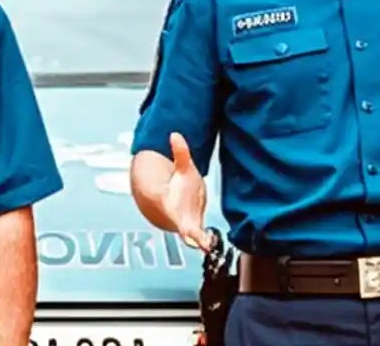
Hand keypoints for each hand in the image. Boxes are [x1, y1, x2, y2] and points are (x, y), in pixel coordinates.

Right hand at [163, 132, 211, 251]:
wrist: (168, 200)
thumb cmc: (175, 185)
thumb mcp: (181, 168)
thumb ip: (180, 152)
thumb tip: (175, 135)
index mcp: (170, 203)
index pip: (174, 210)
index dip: (177, 215)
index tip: (185, 225)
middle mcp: (177, 218)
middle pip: (184, 230)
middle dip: (192, 236)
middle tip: (201, 242)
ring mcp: (186, 225)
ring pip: (193, 237)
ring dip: (200, 241)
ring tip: (208, 244)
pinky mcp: (196, 228)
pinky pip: (200, 237)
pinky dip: (205, 240)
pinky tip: (211, 243)